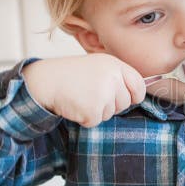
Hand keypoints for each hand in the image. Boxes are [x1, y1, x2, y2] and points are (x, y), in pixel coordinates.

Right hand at [22, 54, 145, 126]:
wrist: (45, 81)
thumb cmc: (70, 75)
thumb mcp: (97, 67)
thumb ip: (117, 78)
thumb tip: (136, 95)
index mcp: (114, 64)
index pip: (139, 84)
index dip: (135, 95)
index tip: (129, 99)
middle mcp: (112, 77)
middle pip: (125, 102)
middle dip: (111, 104)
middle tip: (91, 95)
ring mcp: (104, 93)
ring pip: (111, 113)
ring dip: (97, 111)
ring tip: (81, 97)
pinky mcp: (93, 109)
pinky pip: (96, 121)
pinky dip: (85, 118)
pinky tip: (75, 105)